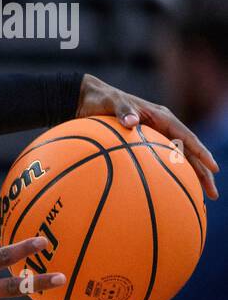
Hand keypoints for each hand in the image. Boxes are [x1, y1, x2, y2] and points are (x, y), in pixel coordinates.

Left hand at [76, 73, 218, 198]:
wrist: (86, 100)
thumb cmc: (101, 99)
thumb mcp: (112, 102)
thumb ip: (123, 111)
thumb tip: (132, 122)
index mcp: (161, 117)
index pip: (187, 137)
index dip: (201, 153)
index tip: (213, 168)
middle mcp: (162, 128)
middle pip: (188, 154)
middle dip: (202, 173)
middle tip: (213, 194)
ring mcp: (154, 138)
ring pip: (177, 161)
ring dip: (189, 179)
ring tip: (200, 199)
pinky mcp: (143, 146)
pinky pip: (159, 163)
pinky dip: (167, 177)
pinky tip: (168, 194)